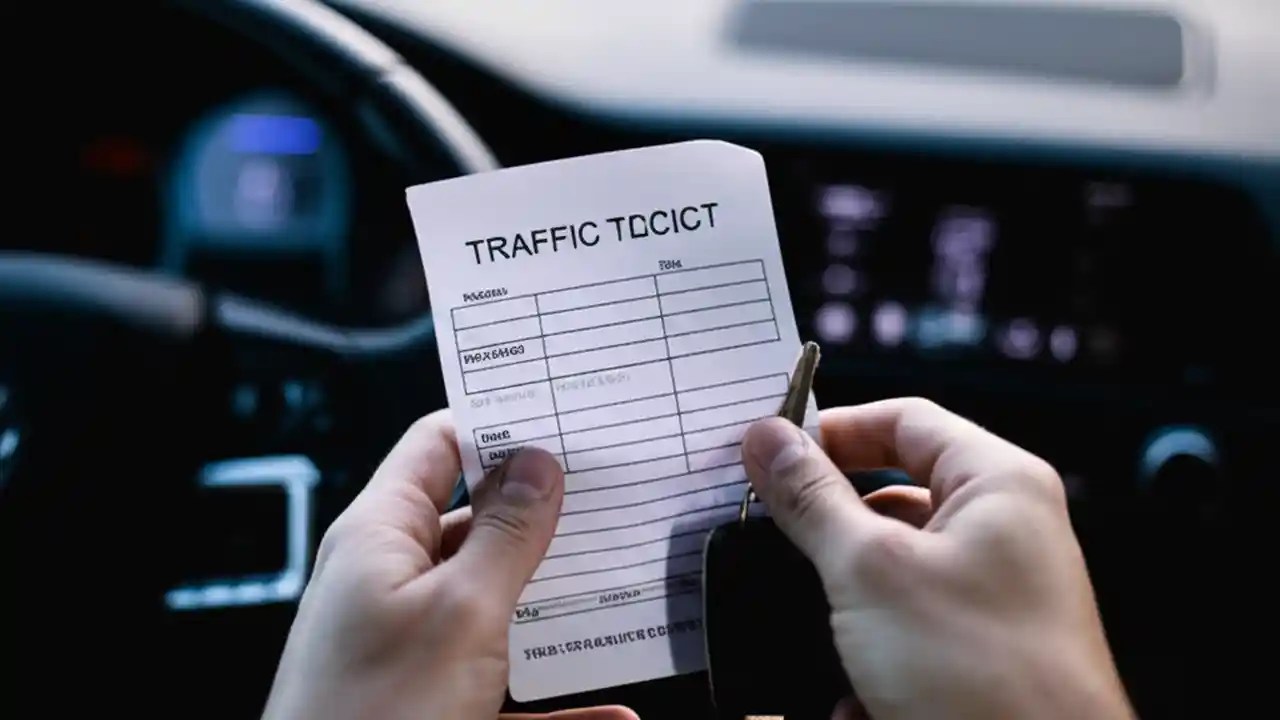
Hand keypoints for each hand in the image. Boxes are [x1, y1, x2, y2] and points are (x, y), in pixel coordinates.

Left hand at [262, 410, 636, 719]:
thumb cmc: (372, 717)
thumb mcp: (461, 613)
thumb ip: (505, 536)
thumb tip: (537, 463)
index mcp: (380, 536)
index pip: (437, 445)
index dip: (497, 423)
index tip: (563, 417)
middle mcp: (389, 581)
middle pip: (474, 524)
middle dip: (541, 513)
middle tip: (612, 496)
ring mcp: (409, 645)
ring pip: (495, 605)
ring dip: (554, 604)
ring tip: (622, 587)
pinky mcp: (428, 702)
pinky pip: (502, 685)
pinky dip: (556, 699)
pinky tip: (610, 712)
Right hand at [742, 399, 1133, 719]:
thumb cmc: (989, 680)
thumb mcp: (871, 572)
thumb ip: (811, 499)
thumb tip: (769, 439)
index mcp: (999, 485)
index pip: (905, 418)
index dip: (834, 428)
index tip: (771, 452)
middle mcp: (1003, 531)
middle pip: (893, 491)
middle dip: (830, 521)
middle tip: (772, 528)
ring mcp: (992, 593)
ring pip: (891, 565)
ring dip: (845, 594)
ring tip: (819, 621)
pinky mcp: (975, 649)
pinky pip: (904, 623)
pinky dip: (868, 647)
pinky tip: (853, 688)